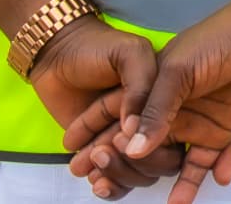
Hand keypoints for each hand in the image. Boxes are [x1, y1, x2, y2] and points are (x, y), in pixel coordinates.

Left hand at [24, 16, 165, 199]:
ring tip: (92, 164)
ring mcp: (124, 135)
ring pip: (136, 170)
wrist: (57, 51)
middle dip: (134, 164)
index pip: (173, 131)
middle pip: (158, 157)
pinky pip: (112, 174)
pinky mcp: (100, 146)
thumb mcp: (128, 54)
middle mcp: (149, 119)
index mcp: (164, 96)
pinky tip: (93, 179)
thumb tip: (135, 129)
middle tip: (103, 152)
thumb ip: (140, 85)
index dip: (157, 143)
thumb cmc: (98, 47)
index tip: (128, 140)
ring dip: (117, 174)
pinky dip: (107, 182)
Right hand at [80, 0, 230, 202]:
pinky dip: (191, 183)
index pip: (115, 114)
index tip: (72, 155)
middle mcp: (168, 109)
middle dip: (115, 163)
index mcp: (152, 87)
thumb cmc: (218, 42)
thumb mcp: (179, 71)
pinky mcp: (218, 134)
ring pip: (164, 159)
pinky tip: (180, 203)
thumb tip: (132, 151)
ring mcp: (192, 123)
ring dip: (150, 178)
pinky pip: (201, 164)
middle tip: (98, 184)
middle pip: (136, 143)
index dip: (92, 132)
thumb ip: (155, 111)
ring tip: (138, 197)